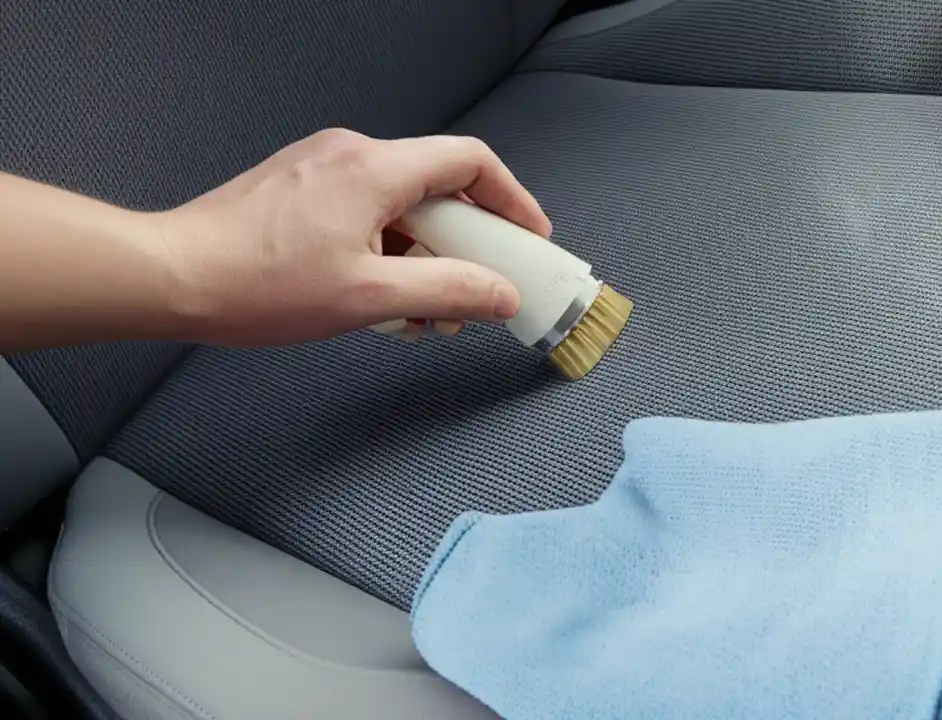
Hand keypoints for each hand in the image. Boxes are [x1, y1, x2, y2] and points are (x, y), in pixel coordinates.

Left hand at [159, 129, 551, 345]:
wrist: (171, 278)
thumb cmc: (255, 284)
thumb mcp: (371, 298)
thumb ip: (449, 292)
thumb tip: (501, 294)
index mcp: (375, 168)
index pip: (470, 162)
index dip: (512, 200)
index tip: (529, 239)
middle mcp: (350, 154)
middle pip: (439, 186)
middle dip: (468, 243)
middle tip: (480, 289)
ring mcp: (322, 169)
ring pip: (402, 204)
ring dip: (426, 254)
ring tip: (426, 311)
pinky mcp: (301, 189)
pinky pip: (369, 211)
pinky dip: (391, 250)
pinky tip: (385, 297)